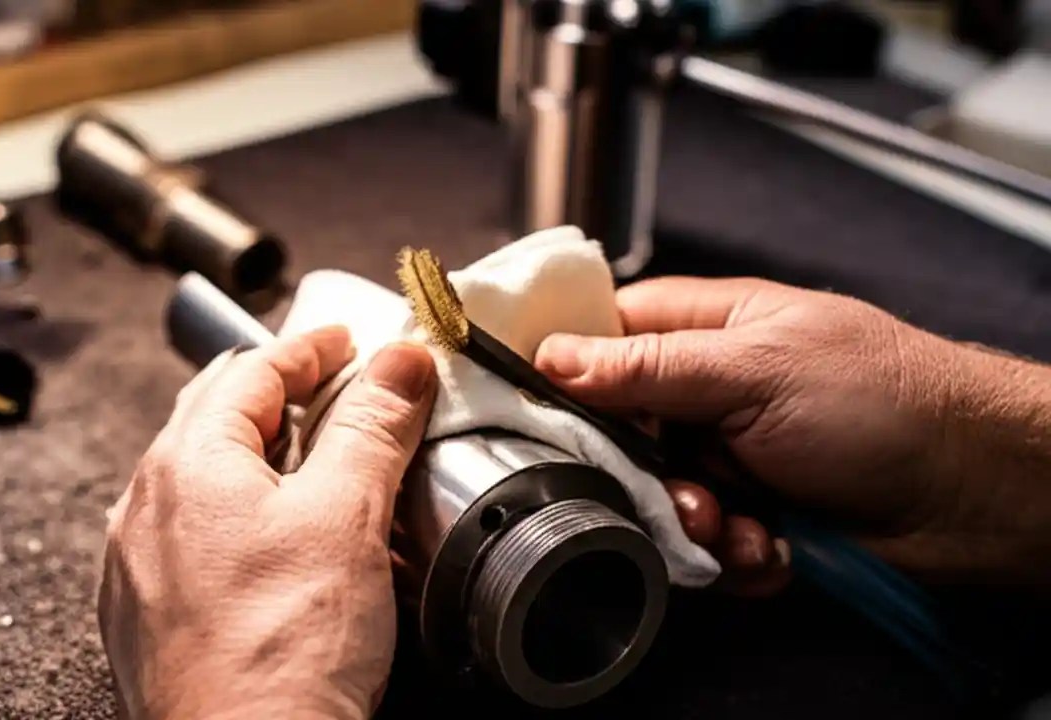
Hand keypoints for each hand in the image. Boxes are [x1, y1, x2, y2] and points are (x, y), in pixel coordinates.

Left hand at [99, 327, 436, 719]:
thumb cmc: (280, 654)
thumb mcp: (345, 516)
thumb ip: (372, 427)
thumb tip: (398, 364)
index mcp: (186, 464)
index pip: (250, 372)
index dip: (308, 348)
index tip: (344, 343)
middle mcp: (146, 508)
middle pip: (215, 417)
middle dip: (277, 392)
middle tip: (330, 388)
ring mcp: (140, 567)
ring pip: (201, 480)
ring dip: (258, 454)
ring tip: (310, 463)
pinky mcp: (150, 616)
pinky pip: (193, 537)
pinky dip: (238, 515)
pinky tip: (273, 544)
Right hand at [535, 277, 1050, 590]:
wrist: (974, 489)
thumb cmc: (881, 400)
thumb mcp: (753, 369)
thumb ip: (648, 367)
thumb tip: (552, 356)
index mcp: (707, 326)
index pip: (605, 334)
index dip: (569, 370)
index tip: (543, 411)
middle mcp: (711, 388)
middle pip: (621, 430)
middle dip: (642, 473)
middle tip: (680, 490)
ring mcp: (733, 452)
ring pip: (661, 496)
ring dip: (695, 522)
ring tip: (743, 526)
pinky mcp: (757, 511)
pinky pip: (707, 541)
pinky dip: (735, 554)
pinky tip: (773, 547)